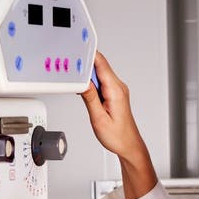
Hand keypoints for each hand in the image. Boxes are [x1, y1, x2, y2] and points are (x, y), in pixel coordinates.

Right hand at [81, 52, 156, 198]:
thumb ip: (89, 97)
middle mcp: (118, 87)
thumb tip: (82, 81)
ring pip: (98, 73)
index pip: (101, 63)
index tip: (75, 53)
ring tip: (78, 87)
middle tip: (71, 73)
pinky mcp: (114, 94)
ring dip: (86, 77)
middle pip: (99, 66)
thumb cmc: (117, 136)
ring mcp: (117, 89)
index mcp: (116, 90)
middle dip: (83, 67)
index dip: (87, 55)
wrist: (128, 145)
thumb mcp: (98, 118)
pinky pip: (101, 82)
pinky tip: (85, 92)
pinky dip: (91, 84)